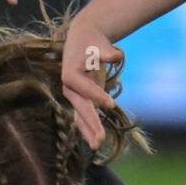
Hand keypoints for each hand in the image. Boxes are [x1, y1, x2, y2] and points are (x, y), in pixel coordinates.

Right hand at [61, 11, 123, 148]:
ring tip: (98, 146)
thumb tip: (116, 56)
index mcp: (70, 74)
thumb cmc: (92, 41)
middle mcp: (69, 88)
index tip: (111, 105)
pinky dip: (89, 128)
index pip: (85, 89)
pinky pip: (83, 117)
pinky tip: (95, 142)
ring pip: (80, 116)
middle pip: (81, 108)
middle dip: (91, 123)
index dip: (97, 96)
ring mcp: (74, 96)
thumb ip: (107, 52)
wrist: (83, 38)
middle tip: (100, 140)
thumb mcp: (99, 43)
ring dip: (89, 131)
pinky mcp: (81, 99)